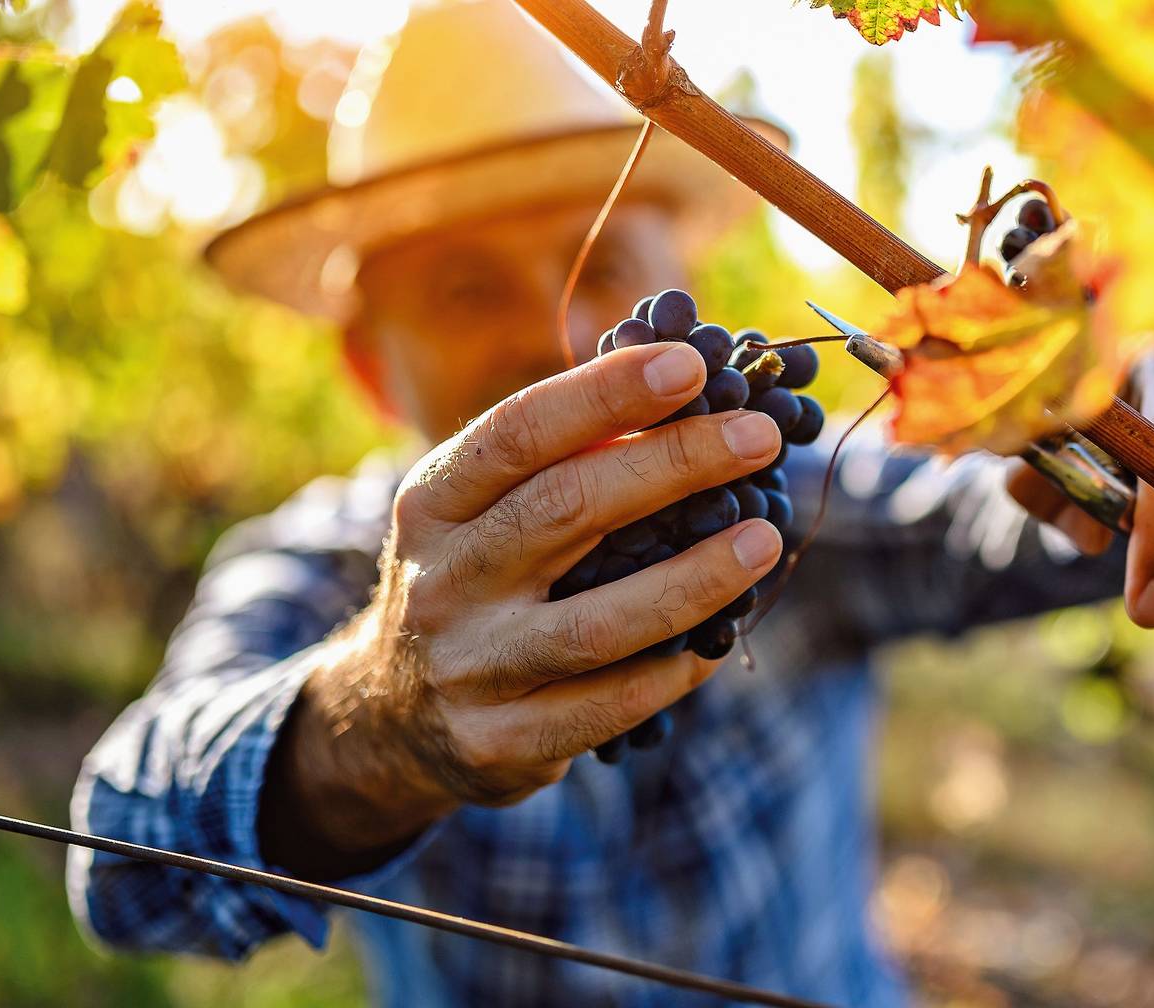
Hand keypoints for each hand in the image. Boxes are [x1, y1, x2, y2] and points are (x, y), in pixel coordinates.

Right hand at [260, 342, 783, 874]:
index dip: (606, 394)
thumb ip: (562, 459)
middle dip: (674, 464)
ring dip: (693, 579)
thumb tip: (691, 391)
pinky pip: (608, 707)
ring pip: (595, 624)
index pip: (519, 432)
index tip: (692, 366)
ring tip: (763, 540)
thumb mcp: (481, 510)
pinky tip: (720, 642)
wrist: (390, 716)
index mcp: (433, 501)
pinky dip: (673, 672)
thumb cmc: (474, 579)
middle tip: (759, 436)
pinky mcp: (499, 742)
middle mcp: (443, 580)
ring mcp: (470, 667)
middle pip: (565, 510)